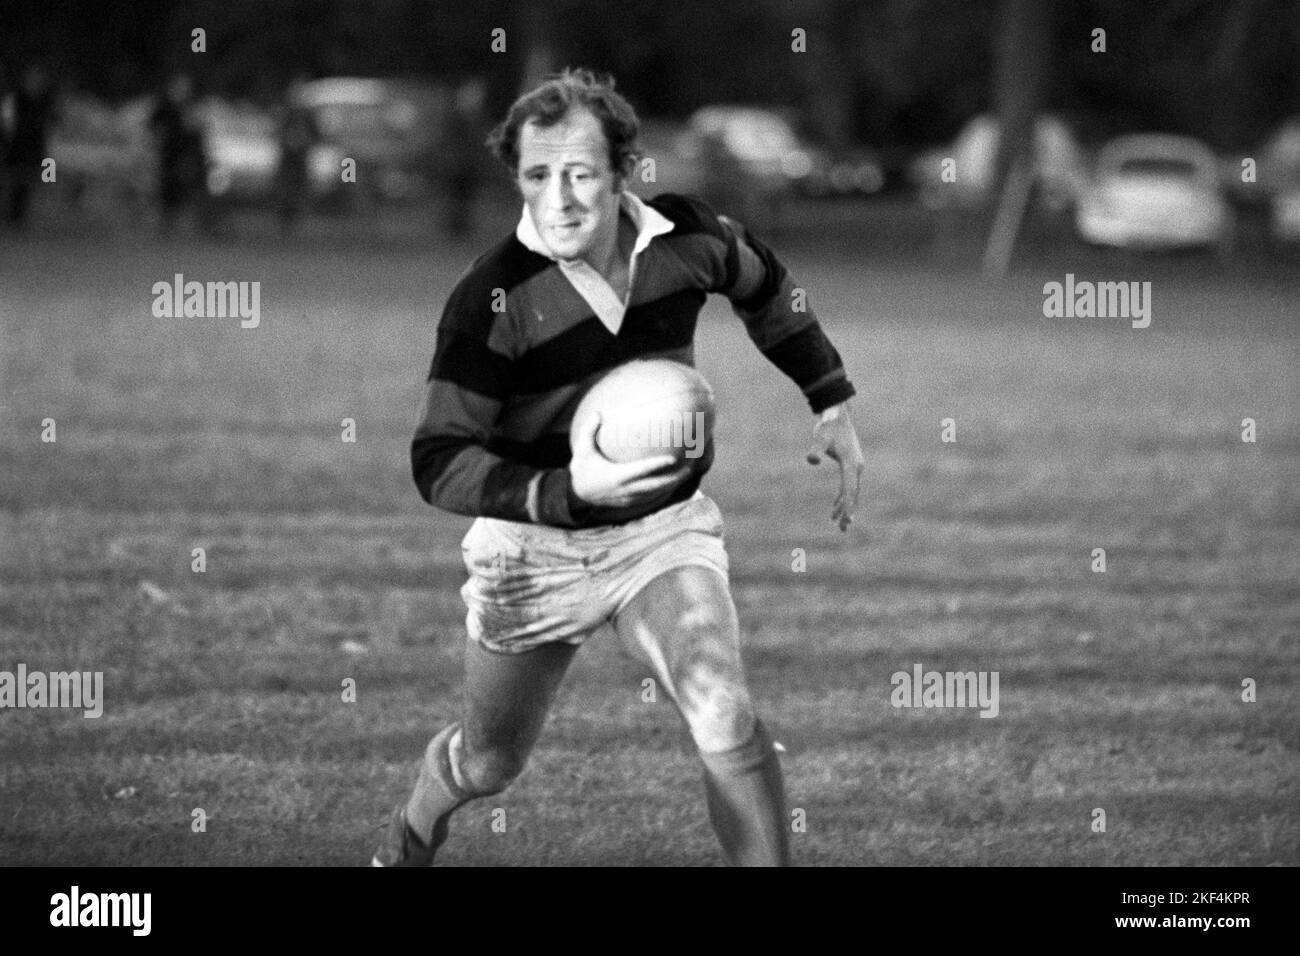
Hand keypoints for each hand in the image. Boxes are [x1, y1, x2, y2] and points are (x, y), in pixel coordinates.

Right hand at [569, 412, 690, 508]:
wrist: (576, 495)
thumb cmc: (581, 470)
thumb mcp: (582, 450)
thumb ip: (589, 430)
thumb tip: (597, 412)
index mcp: (618, 476)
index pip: (643, 470)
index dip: (659, 465)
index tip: (674, 459)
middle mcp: (627, 489)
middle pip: (657, 485)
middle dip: (674, 478)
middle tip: (690, 467)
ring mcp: (629, 497)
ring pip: (656, 493)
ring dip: (672, 484)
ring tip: (687, 473)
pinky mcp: (630, 502)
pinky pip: (651, 497)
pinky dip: (663, 490)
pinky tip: (673, 482)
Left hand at [806, 400, 864, 531]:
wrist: (837, 413)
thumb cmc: (828, 426)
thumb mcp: (820, 437)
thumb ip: (815, 449)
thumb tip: (811, 460)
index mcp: (852, 464)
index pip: (850, 490)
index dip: (848, 506)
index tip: (846, 520)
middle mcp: (857, 467)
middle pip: (853, 494)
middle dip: (848, 512)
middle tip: (843, 529)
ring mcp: (855, 466)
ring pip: (851, 491)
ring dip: (845, 506)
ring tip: (837, 523)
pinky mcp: (851, 464)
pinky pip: (848, 485)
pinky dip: (843, 496)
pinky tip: (835, 506)